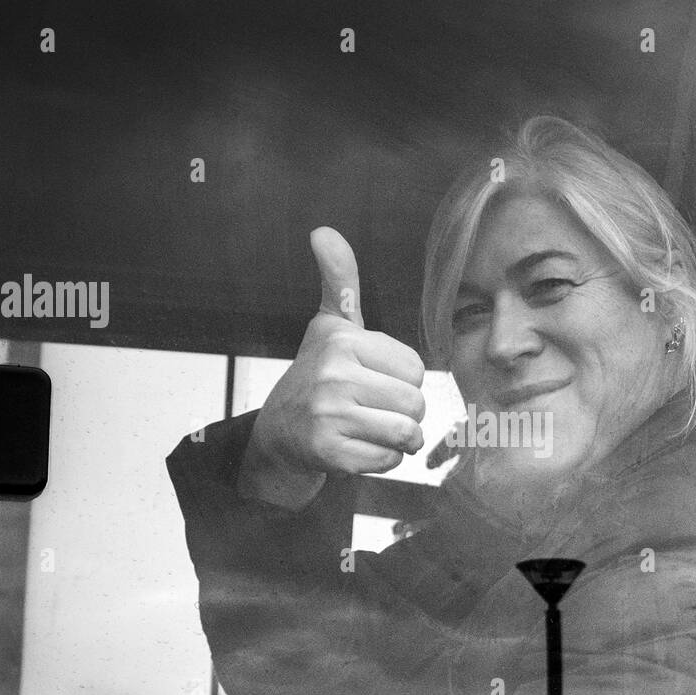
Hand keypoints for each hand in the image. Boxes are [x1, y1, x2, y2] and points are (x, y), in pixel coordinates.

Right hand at [238, 227, 426, 508]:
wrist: (278, 433)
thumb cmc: (316, 376)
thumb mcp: (329, 326)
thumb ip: (339, 281)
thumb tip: (323, 231)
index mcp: (342, 341)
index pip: (416, 369)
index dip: (402, 380)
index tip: (372, 380)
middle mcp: (333, 375)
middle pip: (416, 403)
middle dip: (403, 413)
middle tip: (371, 410)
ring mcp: (329, 416)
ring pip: (406, 434)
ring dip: (395, 440)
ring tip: (367, 429)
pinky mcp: (329, 453)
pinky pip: (388, 462)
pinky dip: (380, 461)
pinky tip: (355, 448)